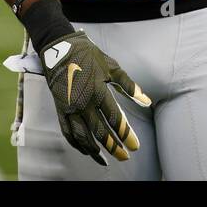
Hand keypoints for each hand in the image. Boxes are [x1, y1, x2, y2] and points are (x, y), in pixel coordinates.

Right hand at [40, 31, 151, 164]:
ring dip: (94, 150)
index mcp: (98, 90)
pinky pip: (68, 132)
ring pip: (82, 135)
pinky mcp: (60, 109)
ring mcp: (69, 107)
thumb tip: (146, 101)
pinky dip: (77, 144)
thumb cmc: (89, 55)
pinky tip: (87, 150)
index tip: (134, 146)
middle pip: (99, 131)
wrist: (59, 47)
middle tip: (124, 156)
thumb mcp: (112, 66)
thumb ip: (129, 85)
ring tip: (106, 159)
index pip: (114, 118)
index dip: (125, 134)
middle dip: (113, 146)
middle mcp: (83, 102)